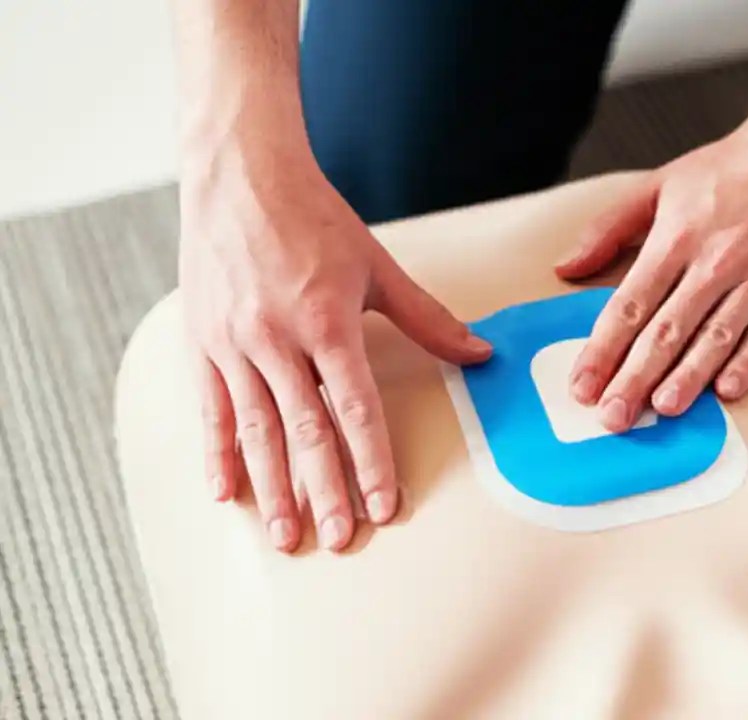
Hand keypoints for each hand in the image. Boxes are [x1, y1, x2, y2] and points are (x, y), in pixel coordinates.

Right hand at [181, 148, 490, 552]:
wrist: (239, 175)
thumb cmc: (313, 219)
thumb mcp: (376, 266)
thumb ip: (427, 318)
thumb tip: (479, 352)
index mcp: (327, 320)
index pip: (355, 407)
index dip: (371, 460)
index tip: (383, 505)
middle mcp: (277, 338)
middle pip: (305, 430)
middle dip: (323, 490)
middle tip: (336, 539)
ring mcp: (234, 342)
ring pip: (256, 429)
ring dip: (273, 486)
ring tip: (285, 534)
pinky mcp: (203, 341)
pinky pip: (211, 408)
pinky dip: (218, 452)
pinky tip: (227, 492)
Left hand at [555, 126, 747, 431]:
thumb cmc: (727, 171)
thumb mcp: (657, 185)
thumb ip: (607, 229)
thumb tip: (565, 268)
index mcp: (677, 236)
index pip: (630, 305)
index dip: (603, 350)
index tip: (583, 385)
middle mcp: (717, 260)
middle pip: (668, 330)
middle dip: (636, 377)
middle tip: (613, 417)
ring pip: (716, 337)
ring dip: (688, 377)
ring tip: (662, 409)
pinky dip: (747, 364)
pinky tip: (726, 391)